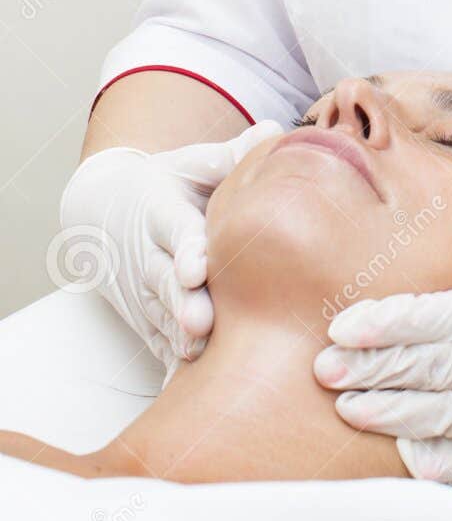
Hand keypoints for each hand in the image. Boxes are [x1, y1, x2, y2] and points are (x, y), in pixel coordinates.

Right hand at [58, 122, 281, 376]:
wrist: (108, 211)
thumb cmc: (171, 184)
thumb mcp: (195, 162)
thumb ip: (232, 154)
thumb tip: (274, 132)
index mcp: (160, 209)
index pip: (174, 229)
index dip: (186, 247)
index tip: (199, 265)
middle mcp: (148, 253)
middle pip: (164, 281)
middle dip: (182, 302)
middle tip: (202, 321)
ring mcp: (144, 289)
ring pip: (160, 317)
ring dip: (178, 336)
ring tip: (199, 353)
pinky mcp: (146, 318)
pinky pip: (159, 342)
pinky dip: (171, 362)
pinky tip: (190, 388)